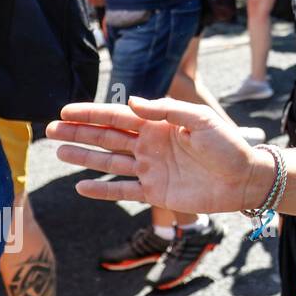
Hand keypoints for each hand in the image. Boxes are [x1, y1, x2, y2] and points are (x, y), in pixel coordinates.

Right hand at [47, 97, 272, 214]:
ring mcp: (151, 169)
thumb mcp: (200, 120)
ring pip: (110, 162)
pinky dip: (103, 189)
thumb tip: (132, 103)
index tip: (65, 110)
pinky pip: (123, 190)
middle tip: (51, 128)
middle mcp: (150, 145)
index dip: (92, 113)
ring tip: (59, 151)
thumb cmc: (228, 145)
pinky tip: (82, 186)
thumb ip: (166, 110)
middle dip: (80, 132)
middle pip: (107, 137)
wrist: (244, 179)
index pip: (118, 116)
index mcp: (160, 125)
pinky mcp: (156, 192)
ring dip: (84, 157)